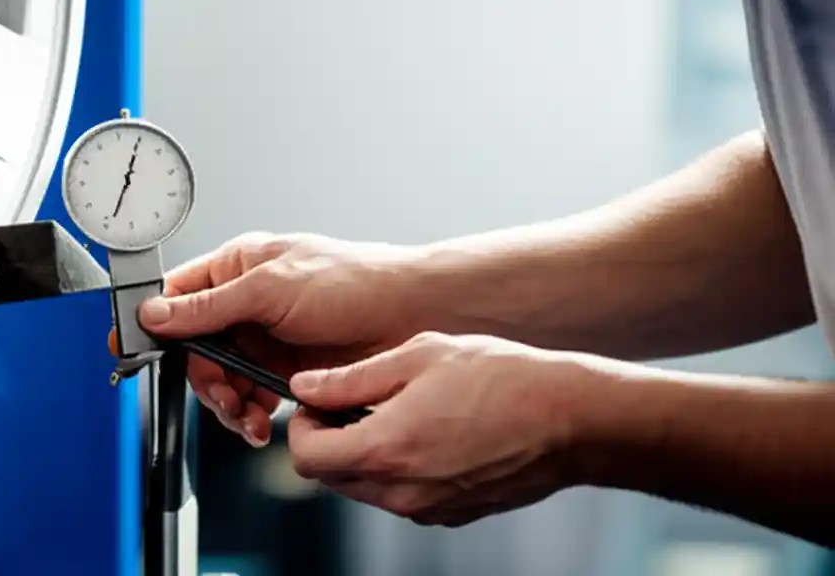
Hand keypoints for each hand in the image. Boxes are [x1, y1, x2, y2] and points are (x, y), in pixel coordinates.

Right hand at [110, 232, 418, 445]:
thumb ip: (210, 305)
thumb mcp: (271, 288)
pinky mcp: (287, 369)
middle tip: (220, 396)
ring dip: (227, 402)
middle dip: (202, 379)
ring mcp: (267, 338)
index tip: (132, 349)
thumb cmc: (354, 282)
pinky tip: (263, 421)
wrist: (412, 314)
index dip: (153, 323)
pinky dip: (252, 413)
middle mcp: (247, 302)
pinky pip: (251, 396)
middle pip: (195, 348)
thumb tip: (158, 312)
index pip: (177, 295)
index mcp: (237, 267)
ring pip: (221, 378)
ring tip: (246, 416)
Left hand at [288, 331, 599, 526]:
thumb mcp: (416, 357)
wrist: (571, 419)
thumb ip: (351, 378)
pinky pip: (401, 497)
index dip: (301, 427)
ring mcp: (427, 508)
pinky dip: (396, 470)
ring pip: (364, 489)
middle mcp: (401, 490)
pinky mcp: (451, 514)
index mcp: (384, 448)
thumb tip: (306, 387)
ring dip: (361, 455)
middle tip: (349, 403)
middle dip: (327, 441)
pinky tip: (424, 432)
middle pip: (331, 477)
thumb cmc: (501, 378)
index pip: (306, 457)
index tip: (317, 402)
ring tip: (392, 412)